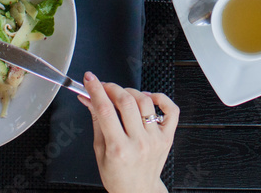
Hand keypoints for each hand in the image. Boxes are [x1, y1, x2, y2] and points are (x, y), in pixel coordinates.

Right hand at [79, 72, 178, 192]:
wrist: (138, 192)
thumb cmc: (117, 176)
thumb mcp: (99, 151)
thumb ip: (97, 122)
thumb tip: (89, 99)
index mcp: (119, 149)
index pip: (105, 110)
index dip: (96, 90)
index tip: (90, 79)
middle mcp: (139, 143)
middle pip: (126, 102)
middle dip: (112, 88)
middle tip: (104, 86)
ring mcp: (155, 139)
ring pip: (145, 101)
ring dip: (131, 91)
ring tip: (122, 95)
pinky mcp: (168, 137)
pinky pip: (171, 110)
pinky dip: (161, 97)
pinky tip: (149, 97)